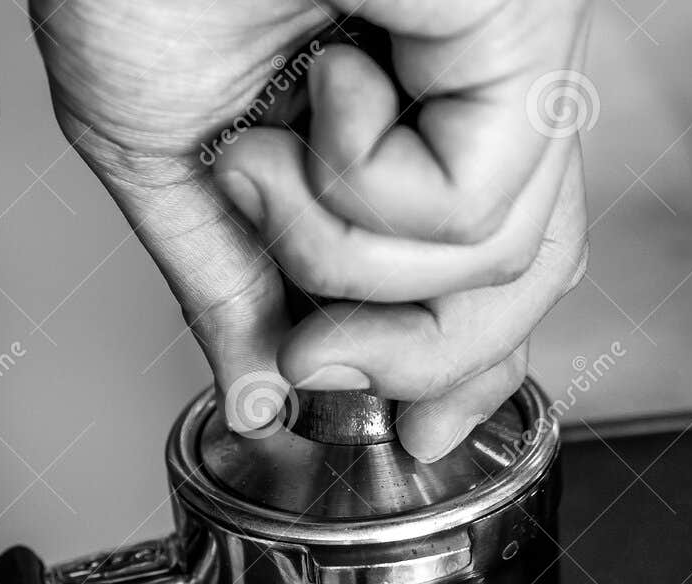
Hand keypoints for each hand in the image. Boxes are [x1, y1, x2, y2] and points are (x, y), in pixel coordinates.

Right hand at [32, 0, 590, 459]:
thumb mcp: (165, 161)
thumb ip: (228, 284)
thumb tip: (259, 391)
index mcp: (403, 110)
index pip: (484, 266)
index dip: (456, 365)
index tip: (406, 434)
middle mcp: (471, 84)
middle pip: (526, 281)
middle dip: (418, 362)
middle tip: (319, 362)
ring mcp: (505, 55)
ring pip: (496, 265)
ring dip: (340, 261)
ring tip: (267, 163)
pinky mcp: (522, 24)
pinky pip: (468, 211)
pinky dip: (359, 197)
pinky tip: (323, 94)